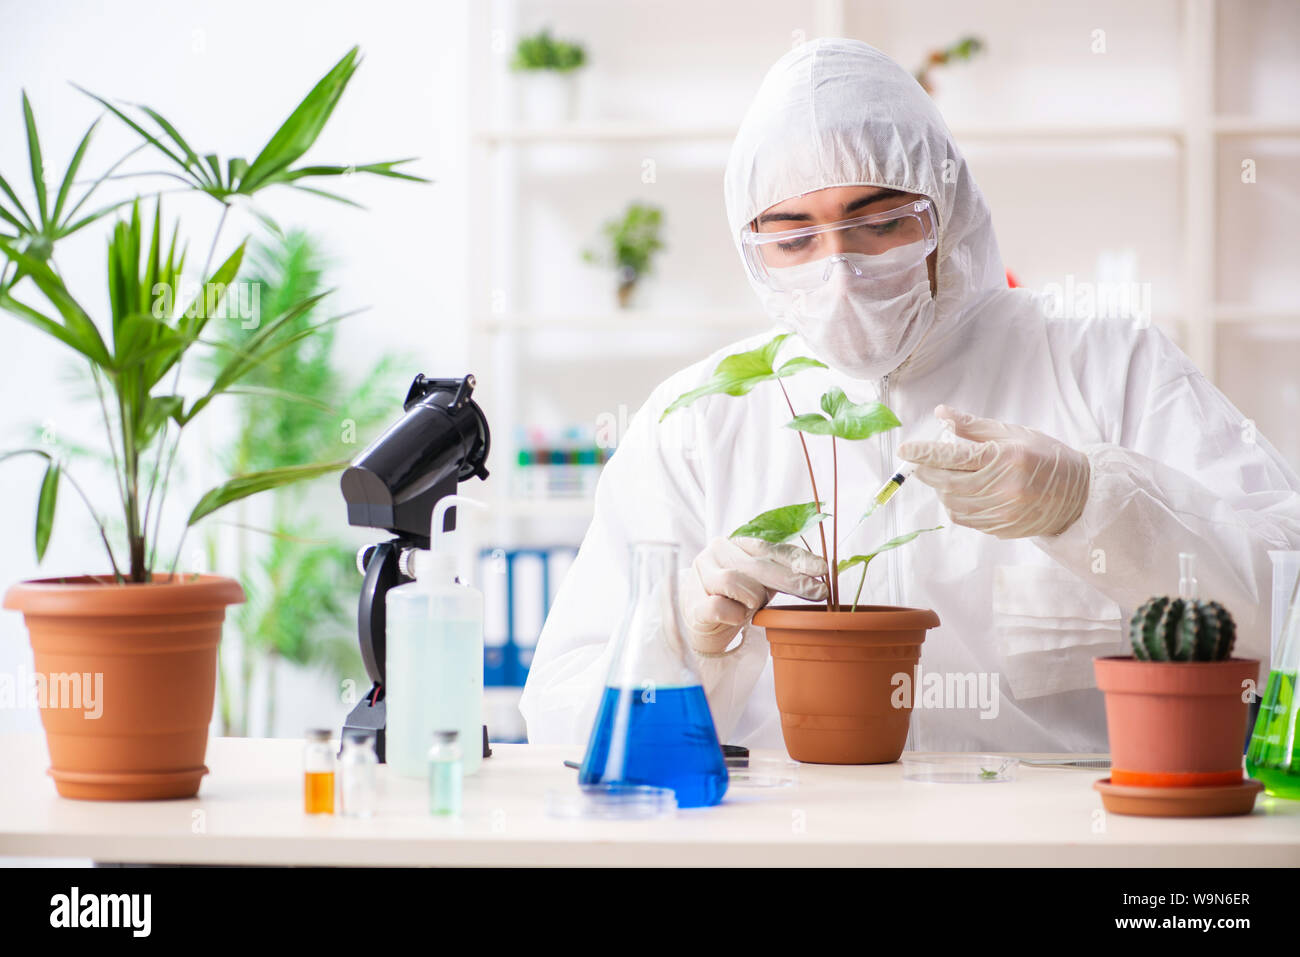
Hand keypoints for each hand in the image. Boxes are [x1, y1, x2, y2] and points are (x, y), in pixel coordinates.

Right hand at [679, 537, 828, 654]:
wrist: (697, 623)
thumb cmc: (732, 598)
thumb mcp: (758, 581)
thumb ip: (779, 572)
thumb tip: (818, 571)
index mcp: (734, 543)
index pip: (770, 548)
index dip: (797, 559)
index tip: (822, 569)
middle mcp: (716, 553)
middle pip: (759, 565)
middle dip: (791, 580)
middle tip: (817, 592)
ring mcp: (701, 577)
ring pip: (736, 582)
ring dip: (752, 600)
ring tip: (751, 608)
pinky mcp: (694, 604)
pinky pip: (720, 607)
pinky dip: (734, 615)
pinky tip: (736, 617)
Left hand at [897, 405, 1089, 538]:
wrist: (1079, 495)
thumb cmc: (1047, 457)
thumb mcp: (1014, 433)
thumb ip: (974, 426)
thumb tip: (941, 414)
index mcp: (1006, 459)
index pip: (953, 456)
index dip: (924, 454)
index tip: (905, 449)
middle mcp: (1003, 488)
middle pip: (946, 483)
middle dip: (927, 472)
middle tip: (920, 463)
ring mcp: (1002, 512)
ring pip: (952, 503)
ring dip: (941, 489)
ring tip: (945, 475)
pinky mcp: (1000, 528)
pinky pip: (964, 518)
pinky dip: (955, 504)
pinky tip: (962, 492)